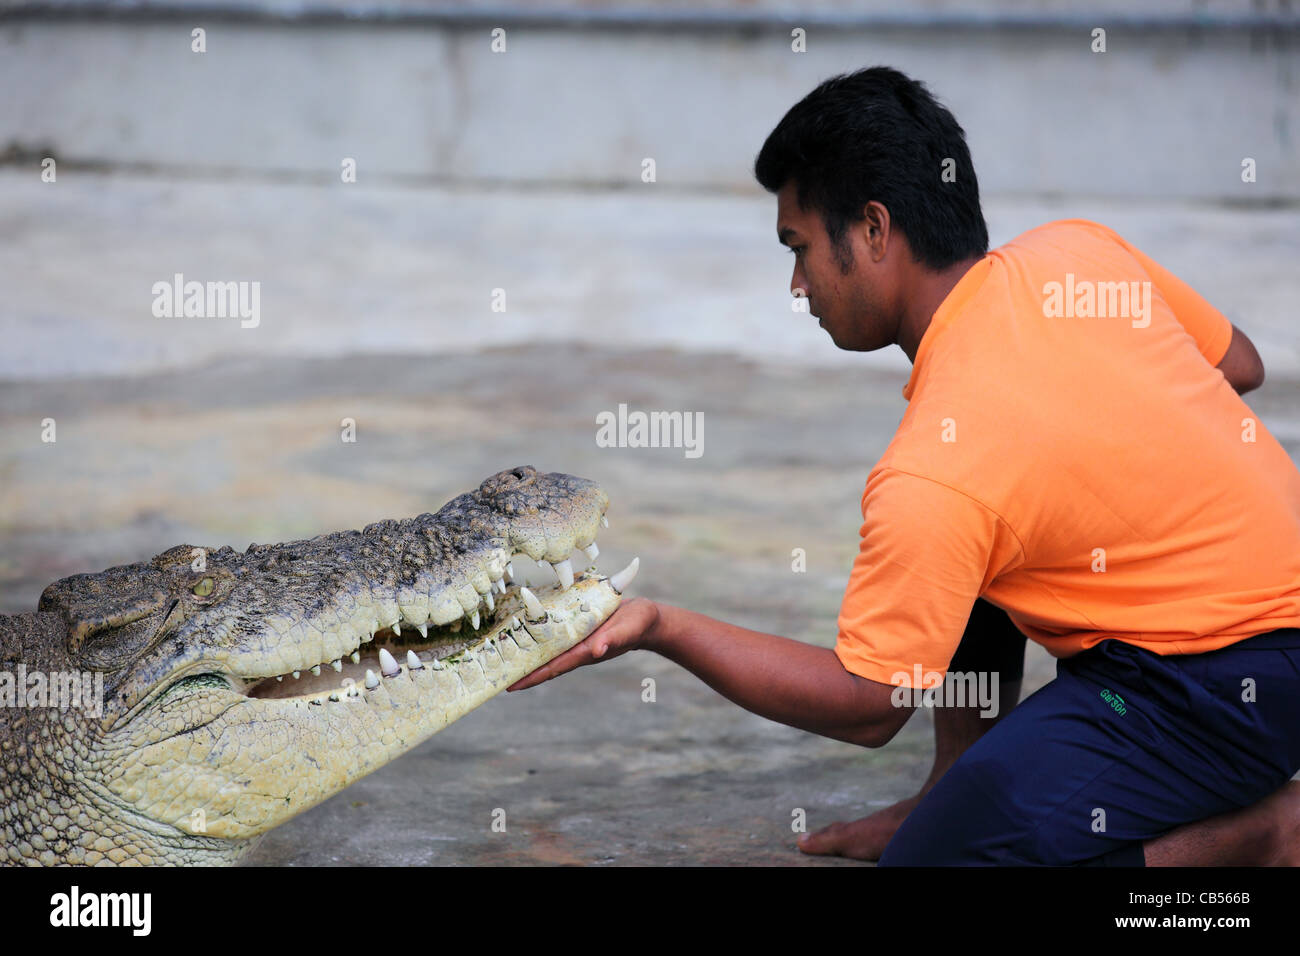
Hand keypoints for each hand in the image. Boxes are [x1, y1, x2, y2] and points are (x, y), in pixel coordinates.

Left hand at [506, 597, 659, 690]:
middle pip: (544, 663)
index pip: (552, 667)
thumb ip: (613, 639)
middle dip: (522, 670)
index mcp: (584, 652)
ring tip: (503, 658)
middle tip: (495, 675)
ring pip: (547, 651)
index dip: (531, 677)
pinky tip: (526, 634)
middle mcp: (576, 648)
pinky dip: (539, 638)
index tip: (510, 686)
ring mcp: (576, 640)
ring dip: (527, 655)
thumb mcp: (626, 629)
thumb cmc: (636, 624)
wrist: (644, 618)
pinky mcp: (578, 629)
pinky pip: (554, 636)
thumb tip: (596, 650)